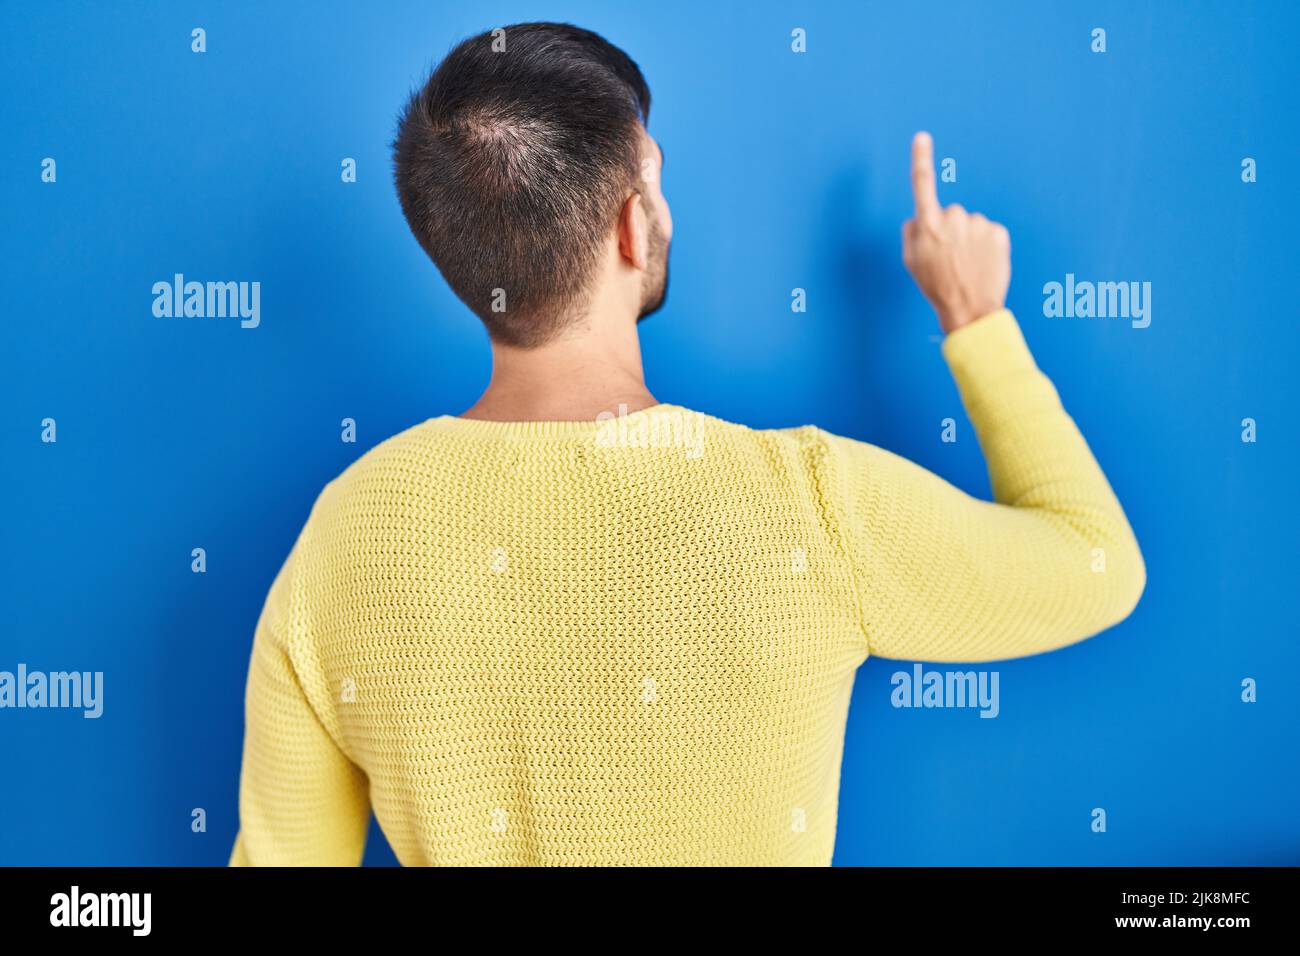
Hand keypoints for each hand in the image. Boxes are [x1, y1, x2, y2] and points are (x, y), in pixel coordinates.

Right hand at [902, 132, 1010, 333]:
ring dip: (969, 240)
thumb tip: (917, 219)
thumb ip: (911, 234)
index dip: (921, 159)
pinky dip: (986, 245)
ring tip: (967, 265)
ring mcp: (978, 224)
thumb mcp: (911, 262)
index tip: (921, 138)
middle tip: (949, 258)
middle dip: (949, 230)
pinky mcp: (998, 232)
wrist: (970, 308)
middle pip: (950, 214)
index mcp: (929, 224)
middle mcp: (954, 218)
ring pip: (970, 225)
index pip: (923, 184)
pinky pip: (988, 233)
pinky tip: (982, 263)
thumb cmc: (937, 286)